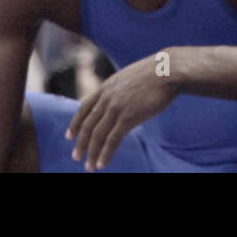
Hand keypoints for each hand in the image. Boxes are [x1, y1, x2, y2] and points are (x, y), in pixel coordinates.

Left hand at [66, 52, 177, 170]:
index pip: (84, 107)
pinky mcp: (129, 117)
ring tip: (89, 166)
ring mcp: (117, 107)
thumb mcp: (129, 77)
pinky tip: (101, 164)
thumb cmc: (154, 73)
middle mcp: (107, 97)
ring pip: (98, 134)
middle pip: (88, 124)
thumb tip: (121, 98)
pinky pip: (112, 139)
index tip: (69, 136)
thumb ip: (120, 89)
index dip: (75, 123)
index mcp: (106, 87)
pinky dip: (105, 153)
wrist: (167, 70)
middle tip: (76, 157)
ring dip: (92, 153)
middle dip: (81, 143)